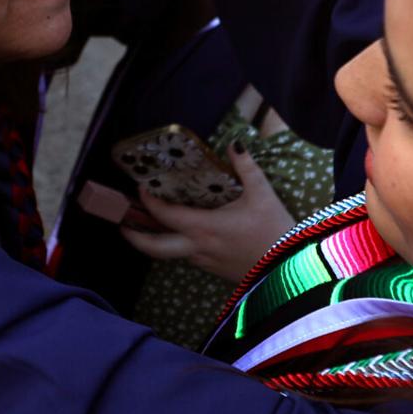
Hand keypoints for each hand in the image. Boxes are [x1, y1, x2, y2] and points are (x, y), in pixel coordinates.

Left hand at [121, 144, 296, 283]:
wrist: (290, 269)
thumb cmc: (275, 230)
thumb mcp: (262, 193)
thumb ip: (246, 167)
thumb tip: (234, 142)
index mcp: (204, 227)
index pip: (164, 215)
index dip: (148, 201)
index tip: (141, 188)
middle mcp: (197, 247)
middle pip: (154, 248)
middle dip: (134, 236)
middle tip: (122, 224)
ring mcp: (204, 262)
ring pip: (170, 254)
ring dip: (156, 241)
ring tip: (150, 226)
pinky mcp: (214, 271)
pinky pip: (189, 258)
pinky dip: (178, 247)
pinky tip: (186, 236)